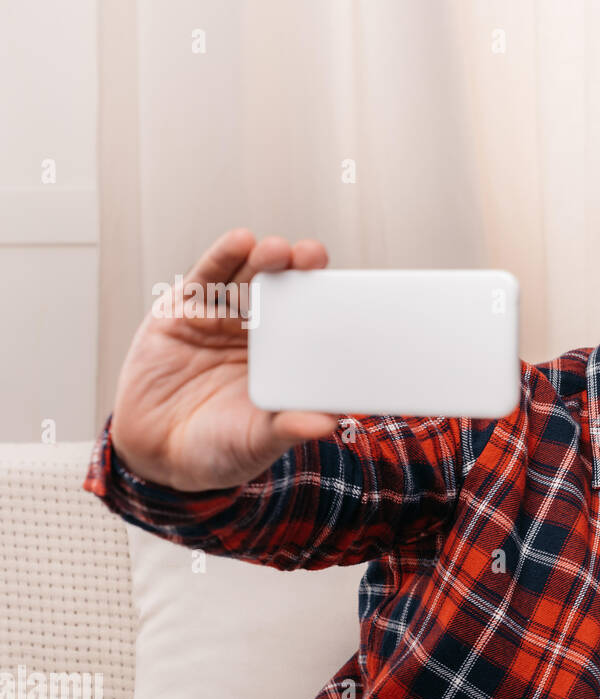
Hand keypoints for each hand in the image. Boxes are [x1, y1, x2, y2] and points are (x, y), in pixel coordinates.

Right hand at [110, 229, 339, 490]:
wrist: (155, 455)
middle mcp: (256, 334)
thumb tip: (328, 423)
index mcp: (284, 360)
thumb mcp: (257, 442)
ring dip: (264, 259)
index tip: (346, 289)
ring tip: (276, 250)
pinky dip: (223, 257)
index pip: (312, 322)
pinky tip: (240, 242)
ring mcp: (220, 319)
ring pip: (248, 278)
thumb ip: (287, 429)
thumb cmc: (218, 450)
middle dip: (299, 270)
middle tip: (312, 256)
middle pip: (284, 291)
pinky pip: (205, 278)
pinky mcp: (182, 311)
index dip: (327, 302)